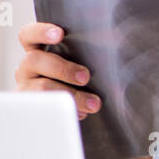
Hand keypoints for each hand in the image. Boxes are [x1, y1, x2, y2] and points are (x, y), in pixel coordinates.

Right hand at [14, 21, 151, 158]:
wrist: (94, 127)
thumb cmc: (97, 87)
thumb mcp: (98, 68)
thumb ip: (101, 53)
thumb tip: (131, 38)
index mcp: (43, 52)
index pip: (29, 36)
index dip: (40, 31)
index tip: (60, 34)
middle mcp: (30, 70)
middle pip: (33, 61)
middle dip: (61, 68)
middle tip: (86, 77)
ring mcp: (28, 91)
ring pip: (38, 88)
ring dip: (68, 95)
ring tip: (93, 104)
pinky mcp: (34, 114)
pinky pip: (40, 112)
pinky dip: (62, 112)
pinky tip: (82, 116)